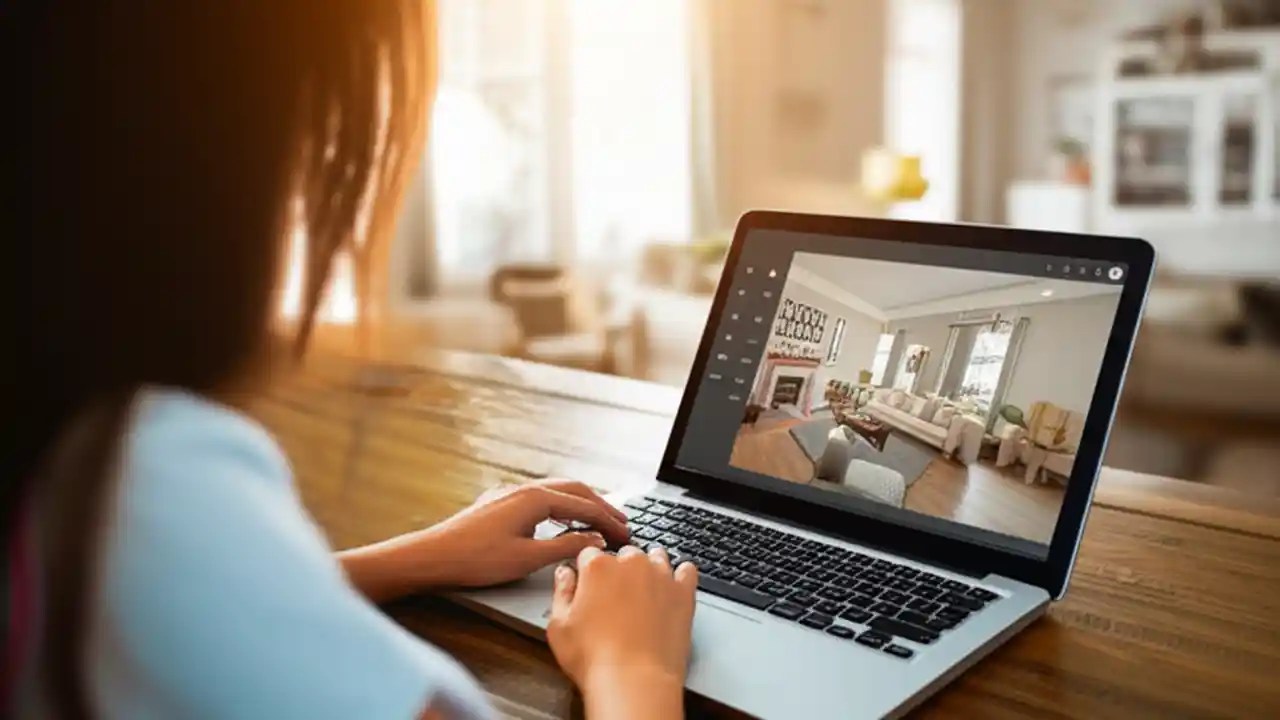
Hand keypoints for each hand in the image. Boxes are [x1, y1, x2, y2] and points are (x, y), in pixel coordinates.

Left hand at [337, 480, 630, 600]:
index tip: (625, 533)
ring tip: (598, 519)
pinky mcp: (499, 503)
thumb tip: (594, 540)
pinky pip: (540, 496)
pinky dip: (561, 505)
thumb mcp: (527, 559)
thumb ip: (565, 548)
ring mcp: (509, 494)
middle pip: (574, 490)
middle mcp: (524, 489)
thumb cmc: (476, 560)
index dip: (608, 521)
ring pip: (556, 491)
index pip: (584, 505)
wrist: (432, 556)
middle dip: (600, 506)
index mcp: (535, 499)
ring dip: (581, 503)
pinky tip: (561, 520)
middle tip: (621, 523)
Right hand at [547, 546, 696, 718]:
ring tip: (643, 592)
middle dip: (619, 571)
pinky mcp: (683, 593)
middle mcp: (630, 564)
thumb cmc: (594, 658)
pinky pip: (687, 570)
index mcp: (597, 567)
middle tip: (615, 598)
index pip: (590, 554)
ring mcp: (660, 576)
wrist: (634, 681)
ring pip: (656, 557)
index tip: (588, 584)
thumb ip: (562, 592)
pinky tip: (672, 588)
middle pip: (624, 555)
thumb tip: (565, 574)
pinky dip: (680, 575)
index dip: (587, 571)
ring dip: (649, 569)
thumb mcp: (559, 627)